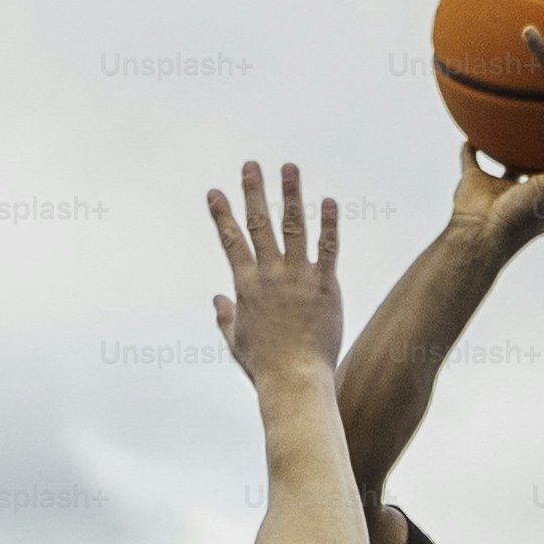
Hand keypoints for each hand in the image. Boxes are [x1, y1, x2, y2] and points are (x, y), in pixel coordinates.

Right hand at [210, 161, 340, 381]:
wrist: (295, 379)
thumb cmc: (264, 365)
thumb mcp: (236, 341)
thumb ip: (225, 317)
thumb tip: (216, 300)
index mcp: (247, 286)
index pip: (231, 241)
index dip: (222, 215)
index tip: (214, 192)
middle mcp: (271, 275)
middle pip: (260, 224)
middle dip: (254, 192)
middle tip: (251, 165)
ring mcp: (298, 278)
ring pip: (294, 227)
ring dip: (291, 195)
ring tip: (289, 168)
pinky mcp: (325, 286)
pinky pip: (328, 249)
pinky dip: (329, 224)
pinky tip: (329, 202)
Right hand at [445, 138, 543, 264]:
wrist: (481, 236)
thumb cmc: (522, 217)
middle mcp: (530, 195)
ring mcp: (502, 190)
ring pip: (511, 167)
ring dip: (513, 152)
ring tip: (521, 128)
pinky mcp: (476, 183)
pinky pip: (472, 161)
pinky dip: (470, 149)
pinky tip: (472, 134)